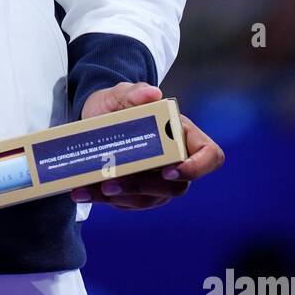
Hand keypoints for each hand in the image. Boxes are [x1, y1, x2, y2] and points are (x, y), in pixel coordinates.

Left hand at [69, 81, 223, 210]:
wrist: (94, 117)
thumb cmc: (117, 103)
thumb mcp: (121, 93)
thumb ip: (135, 91)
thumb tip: (153, 93)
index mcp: (183, 135)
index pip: (210, 156)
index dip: (197, 167)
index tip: (170, 170)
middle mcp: (176, 162)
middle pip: (176, 186)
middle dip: (143, 186)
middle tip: (113, 181)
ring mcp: (158, 182)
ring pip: (149, 200)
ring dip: (121, 197)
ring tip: (94, 188)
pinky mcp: (138, 194)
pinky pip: (127, 203)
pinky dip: (105, 199)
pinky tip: (84, 191)